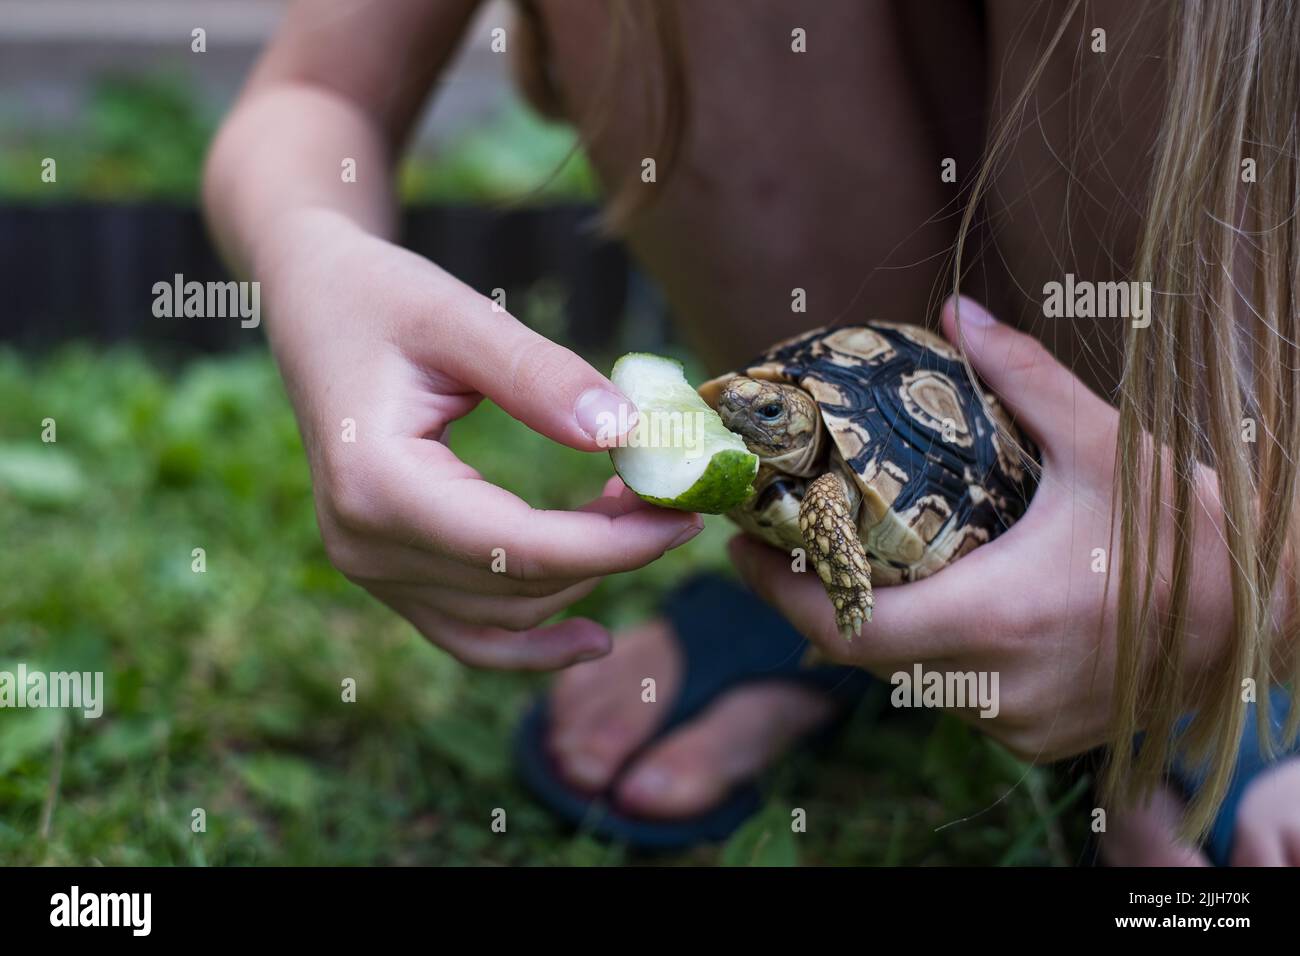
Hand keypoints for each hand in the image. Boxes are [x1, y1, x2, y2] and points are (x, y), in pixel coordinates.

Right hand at [258, 210, 701, 669]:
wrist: (315, 306)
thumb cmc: (382, 299)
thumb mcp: (460, 317)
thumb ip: (540, 376)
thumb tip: (629, 435)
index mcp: (376, 483)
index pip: (518, 548)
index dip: (614, 543)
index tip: (687, 513)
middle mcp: (364, 544)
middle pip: (519, 586)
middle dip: (612, 552)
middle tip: (675, 494)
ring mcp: (369, 568)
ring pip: (505, 615)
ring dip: (583, 578)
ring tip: (642, 515)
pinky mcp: (388, 572)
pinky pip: (468, 632)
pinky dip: (531, 642)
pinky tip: (594, 636)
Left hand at [732, 296, 1234, 760]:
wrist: (1273, 614)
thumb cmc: (1194, 533)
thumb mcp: (1105, 445)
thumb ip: (1023, 377)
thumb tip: (960, 311)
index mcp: (997, 618)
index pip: (848, 629)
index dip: (783, 594)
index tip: (744, 549)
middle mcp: (997, 687)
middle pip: (866, 655)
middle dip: (817, 601)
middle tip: (788, 542)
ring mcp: (1020, 721)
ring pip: (908, 680)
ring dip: (874, 627)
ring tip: (850, 563)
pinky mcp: (1042, 736)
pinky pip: (955, 698)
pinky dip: (929, 653)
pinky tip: (930, 602)